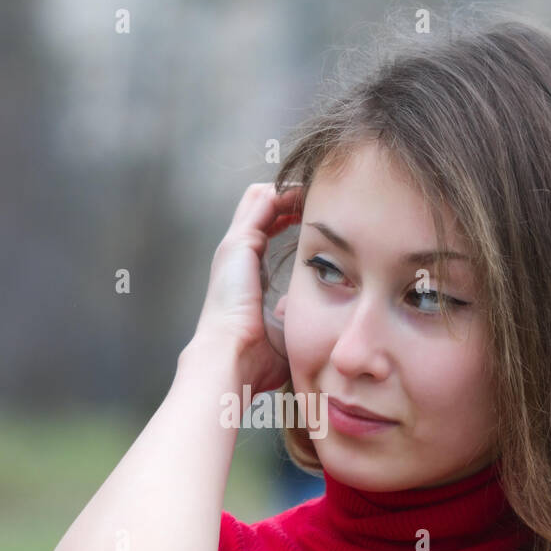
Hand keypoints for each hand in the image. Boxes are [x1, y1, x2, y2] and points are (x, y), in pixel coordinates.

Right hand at [189, 182, 302, 393]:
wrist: (229, 360)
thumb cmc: (254, 359)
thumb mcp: (284, 331)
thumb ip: (295, 317)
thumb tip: (315, 317)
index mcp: (245, 275)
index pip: (265, 230)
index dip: (290, 217)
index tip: (318, 220)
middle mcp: (236, 256)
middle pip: (259, 207)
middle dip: (289, 198)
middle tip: (321, 199)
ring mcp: (234, 247)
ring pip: (259, 197)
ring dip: (289, 190)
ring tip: (317, 190)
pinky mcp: (239, 243)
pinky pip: (263, 201)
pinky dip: (287, 193)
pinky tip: (311, 196)